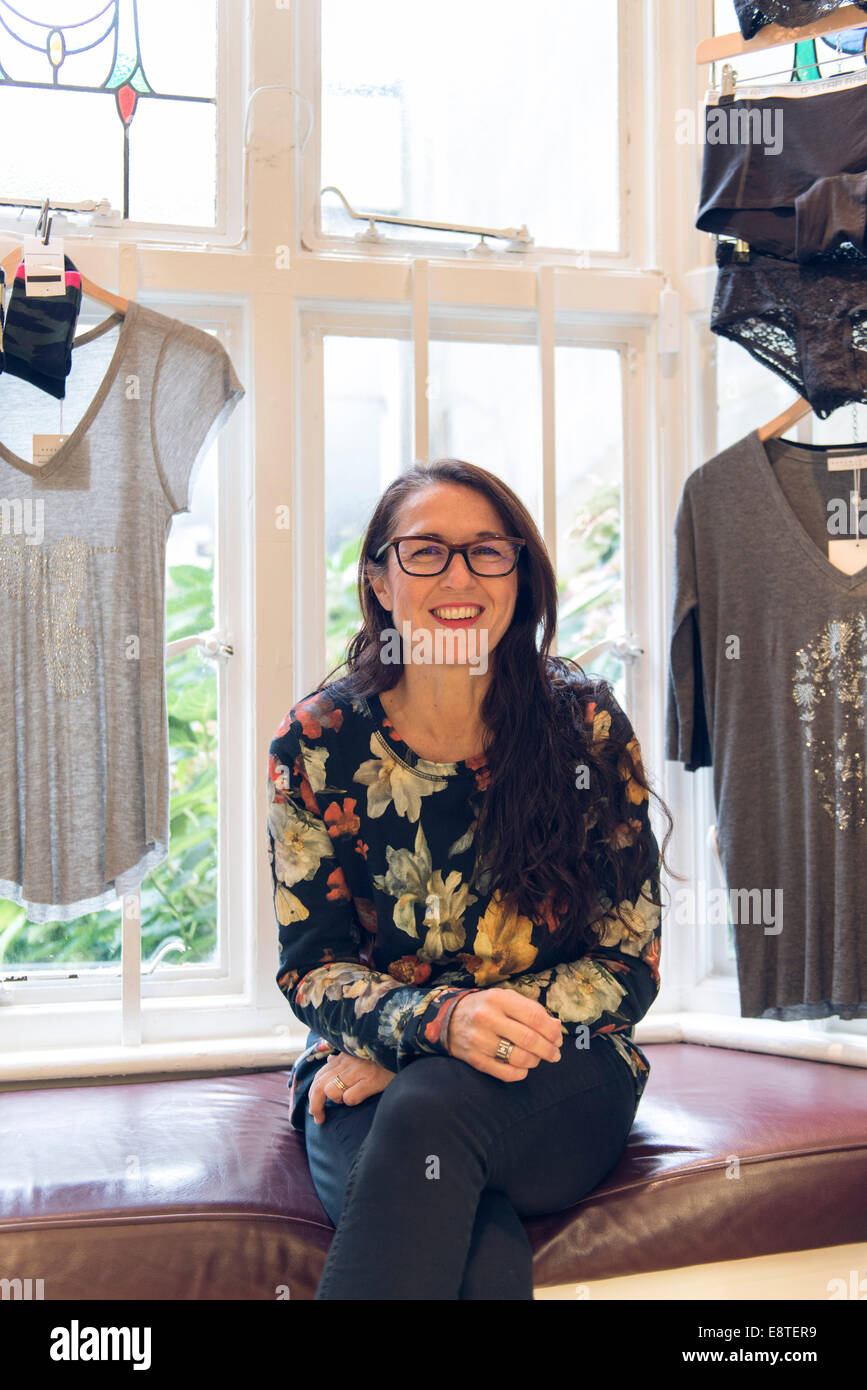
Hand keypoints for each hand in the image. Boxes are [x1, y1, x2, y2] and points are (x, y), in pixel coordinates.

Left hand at [308, 1051, 395, 1123]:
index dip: (313, 1094)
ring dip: (336, 1100)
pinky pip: (350, 1096)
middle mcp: (349, 1062)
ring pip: (331, 1090)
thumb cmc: (384, 1059)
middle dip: (316, 1104)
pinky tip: (359, 1099)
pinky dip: (350, 1101)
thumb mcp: (362, 1054)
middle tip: (320, 1118)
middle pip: (320, 1086)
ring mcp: (360, 1070)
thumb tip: (329, 1060)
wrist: (406, 1054)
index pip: (319, 1076)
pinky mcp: (372, 1080)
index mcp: (345, 1057)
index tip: (315, 1110)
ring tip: (347, 1100)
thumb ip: (344, 1059)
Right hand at [446, 989, 562, 1079]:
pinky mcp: (475, 1060)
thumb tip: (556, 1028)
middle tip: (555, 1054)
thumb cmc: (485, 1008)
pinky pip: (506, 1073)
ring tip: (538, 1058)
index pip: (534, 1017)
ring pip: (520, 1059)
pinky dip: (521, 1073)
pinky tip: (522, 1067)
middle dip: (549, 1050)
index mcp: (498, 998)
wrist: (447, 1019)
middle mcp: (487, 1018)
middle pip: (530, 1039)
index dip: (552, 1030)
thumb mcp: (506, 998)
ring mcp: (480, 1040)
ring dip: (536, 1061)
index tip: (558, 1038)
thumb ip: (531, 1010)